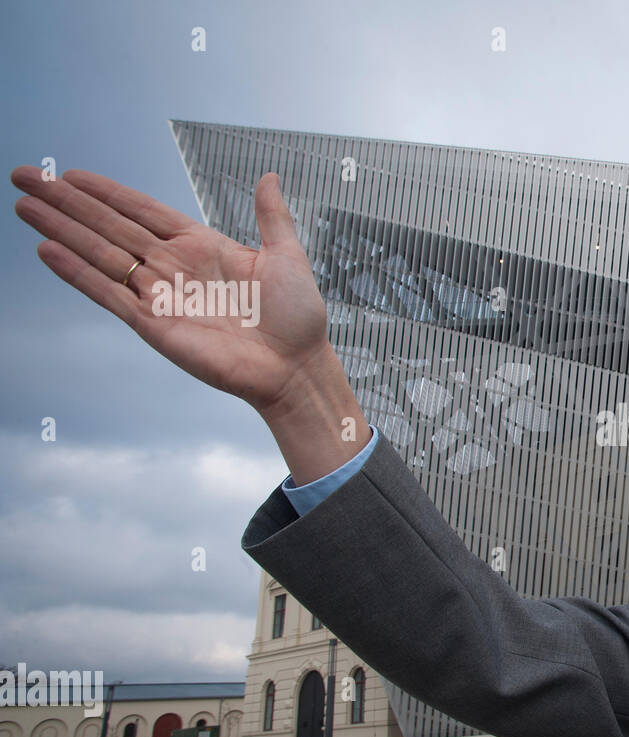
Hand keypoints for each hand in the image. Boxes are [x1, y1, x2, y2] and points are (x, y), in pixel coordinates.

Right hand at [12, 166, 367, 482]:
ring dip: (62, 230)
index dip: (106, 192)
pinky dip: (78, 273)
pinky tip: (48, 250)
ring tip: (25, 205)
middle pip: (109, 227)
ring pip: (100, 254)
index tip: (71, 174)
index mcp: (202, 247)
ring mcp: (160, 295)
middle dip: (67, 202)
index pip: (142, 211)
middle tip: (25, 176)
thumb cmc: (298, 318)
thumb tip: (269, 177)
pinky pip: (109, 293)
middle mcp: (174, 268)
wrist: (297, 366)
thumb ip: (271, 216)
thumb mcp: (287, 255)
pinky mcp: (153, 325)